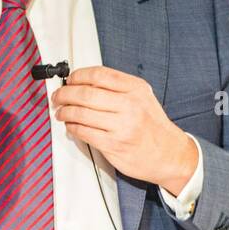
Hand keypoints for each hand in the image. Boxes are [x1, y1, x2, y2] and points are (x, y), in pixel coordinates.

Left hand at [50, 65, 198, 194]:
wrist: (170, 154)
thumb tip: (84, 83)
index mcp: (136, 89)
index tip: (69, 80)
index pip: (99, 75)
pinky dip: (72, 128)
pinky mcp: (114, 145)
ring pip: (81, 113)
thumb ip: (117, 88)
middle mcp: (130, 105)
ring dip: (65, 112)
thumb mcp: (142, 98)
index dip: (78, 76)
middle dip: (65, 94)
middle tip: (58, 96)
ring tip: (61, 112)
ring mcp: (122, 126)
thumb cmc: (152, 126)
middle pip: (86, 94)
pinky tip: (71, 126)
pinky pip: (84, 132)